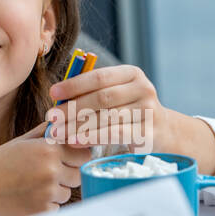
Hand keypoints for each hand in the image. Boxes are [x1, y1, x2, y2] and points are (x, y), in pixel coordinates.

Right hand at [0, 121, 92, 215]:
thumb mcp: (20, 143)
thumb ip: (44, 134)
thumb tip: (63, 123)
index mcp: (48, 149)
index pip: (83, 153)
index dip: (76, 157)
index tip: (67, 161)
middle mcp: (51, 169)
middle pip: (78, 175)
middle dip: (67, 175)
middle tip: (45, 175)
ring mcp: (48, 191)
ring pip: (67, 193)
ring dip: (55, 192)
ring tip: (32, 187)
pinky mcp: (43, 211)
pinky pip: (56, 207)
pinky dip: (45, 206)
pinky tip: (27, 199)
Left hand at [46, 65, 164, 150]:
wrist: (164, 133)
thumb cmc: (130, 112)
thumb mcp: (117, 95)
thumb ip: (93, 92)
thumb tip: (57, 98)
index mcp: (132, 74)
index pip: (100, 76)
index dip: (74, 84)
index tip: (53, 93)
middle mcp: (143, 89)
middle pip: (102, 97)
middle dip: (72, 108)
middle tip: (51, 118)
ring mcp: (148, 111)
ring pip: (106, 117)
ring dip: (77, 126)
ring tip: (56, 133)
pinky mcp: (148, 133)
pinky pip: (114, 134)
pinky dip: (91, 138)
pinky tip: (74, 141)